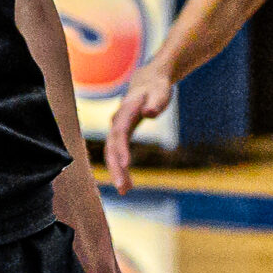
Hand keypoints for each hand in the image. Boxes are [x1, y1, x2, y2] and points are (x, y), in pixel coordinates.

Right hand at [106, 62, 173, 191]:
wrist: (148, 81)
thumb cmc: (157, 87)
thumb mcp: (161, 91)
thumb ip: (156, 101)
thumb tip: (149, 113)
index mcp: (126, 110)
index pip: (120, 132)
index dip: (121, 148)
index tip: (125, 165)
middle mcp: (117, 121)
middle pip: (112, 147)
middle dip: (115, 168)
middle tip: (123, 188)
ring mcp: (116, 129)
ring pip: (112, 153)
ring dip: (116, 172)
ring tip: (125, 191)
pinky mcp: (120, 135)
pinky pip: (117, 154)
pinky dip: (120, 168)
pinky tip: (128, 184)